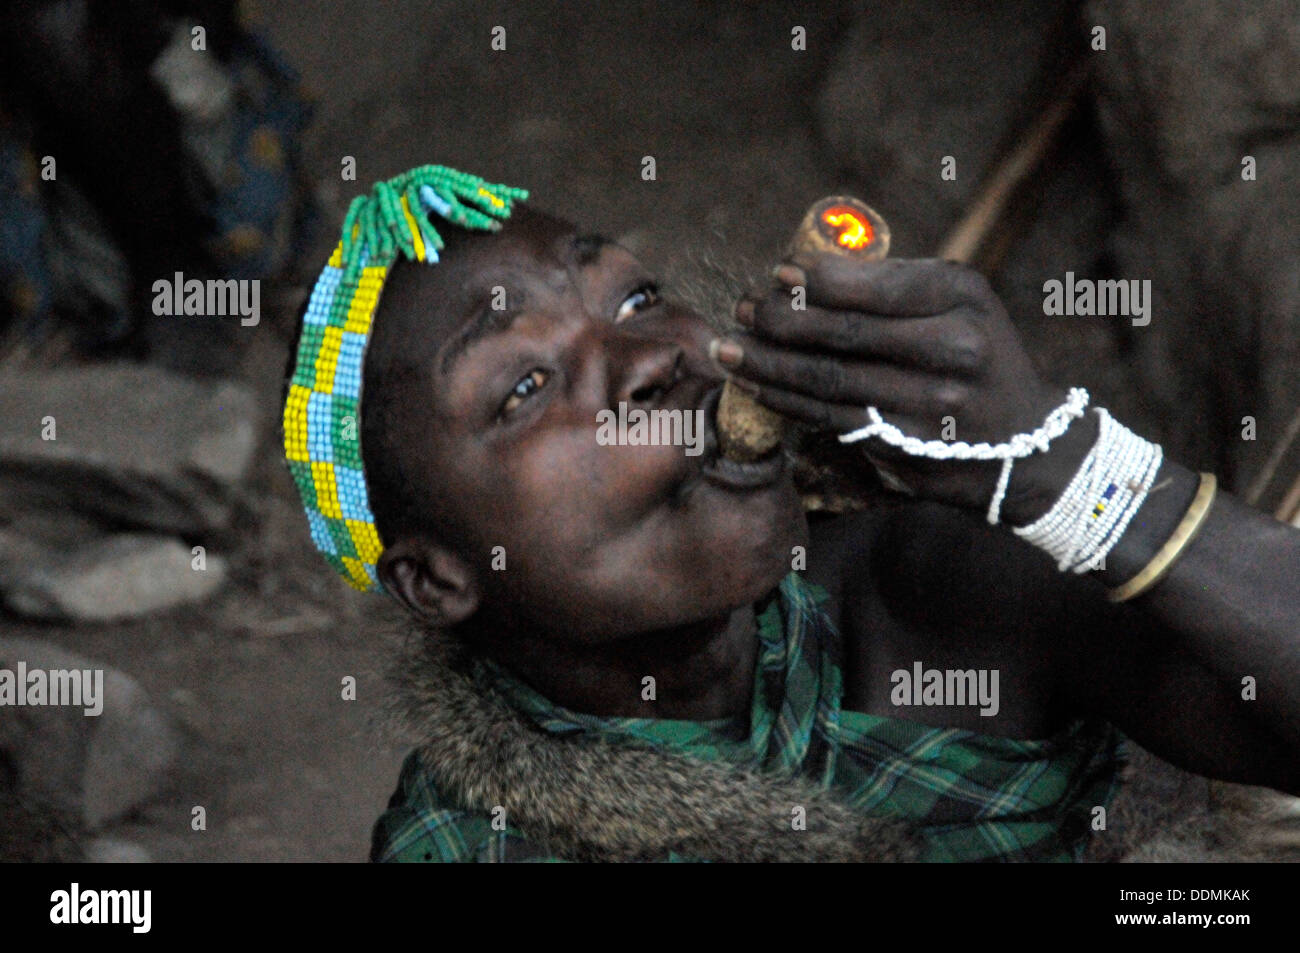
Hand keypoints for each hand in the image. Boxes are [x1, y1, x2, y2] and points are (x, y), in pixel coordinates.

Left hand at [715, 254, 1095, 522]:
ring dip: (767, 364)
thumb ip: (894, 285)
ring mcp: (928, 405)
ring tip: (729, 348)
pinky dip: (786, 400)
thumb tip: (802, 275)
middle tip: (743, 309)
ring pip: (828, 381)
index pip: (875, 287)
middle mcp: (951, 351)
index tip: (777, 275)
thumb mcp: (959, 301)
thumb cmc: (976, 354)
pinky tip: (756, 385)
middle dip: (780, 320)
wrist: (1027, 442)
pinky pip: (830, 418)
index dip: (816, 281)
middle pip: (844, 334)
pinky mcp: (905, 446)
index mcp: (962, 300)